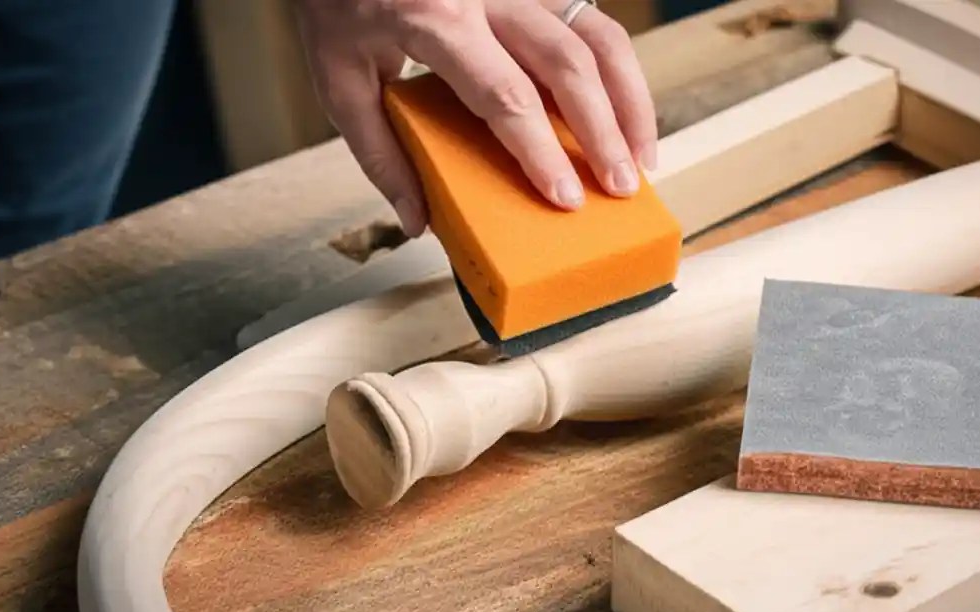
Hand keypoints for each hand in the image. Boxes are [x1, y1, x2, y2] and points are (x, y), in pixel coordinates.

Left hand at [293, 0, 657, 237]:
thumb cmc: (339, 2)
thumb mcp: (338, 78)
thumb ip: (379, 152)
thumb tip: (419, 221)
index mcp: (435, 20)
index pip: (505, 95)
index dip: (540, 151)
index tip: (565, 197)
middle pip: (568, 64)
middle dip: (604, 132)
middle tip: (621, 190)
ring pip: (597, 34)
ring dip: (629, 98)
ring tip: (641, 157)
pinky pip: (592, 19)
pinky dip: (618, 69)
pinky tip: (626, 112)